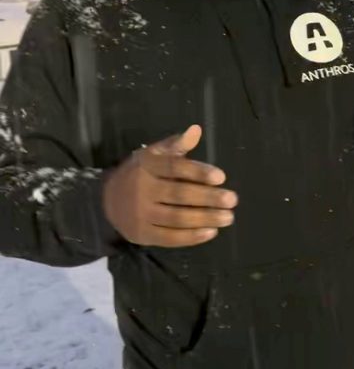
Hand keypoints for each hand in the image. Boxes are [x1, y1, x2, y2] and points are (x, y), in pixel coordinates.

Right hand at [102, 125, 236, 247]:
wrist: (106, 200)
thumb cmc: (139, 173)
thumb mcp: (152, 154)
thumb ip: (175, 145)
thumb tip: (196, 130)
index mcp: (147, 166)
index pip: (174, 168)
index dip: (197, 172)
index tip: (221, 177)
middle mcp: (142, 190)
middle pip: (179, 194)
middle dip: (208, 198)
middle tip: (232, 200)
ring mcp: (141, 214)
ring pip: (177, 218)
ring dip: (205, 218)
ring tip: (228, 217)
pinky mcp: (142, 234)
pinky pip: (169, 238)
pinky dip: (191, 237)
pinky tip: (211, 232)